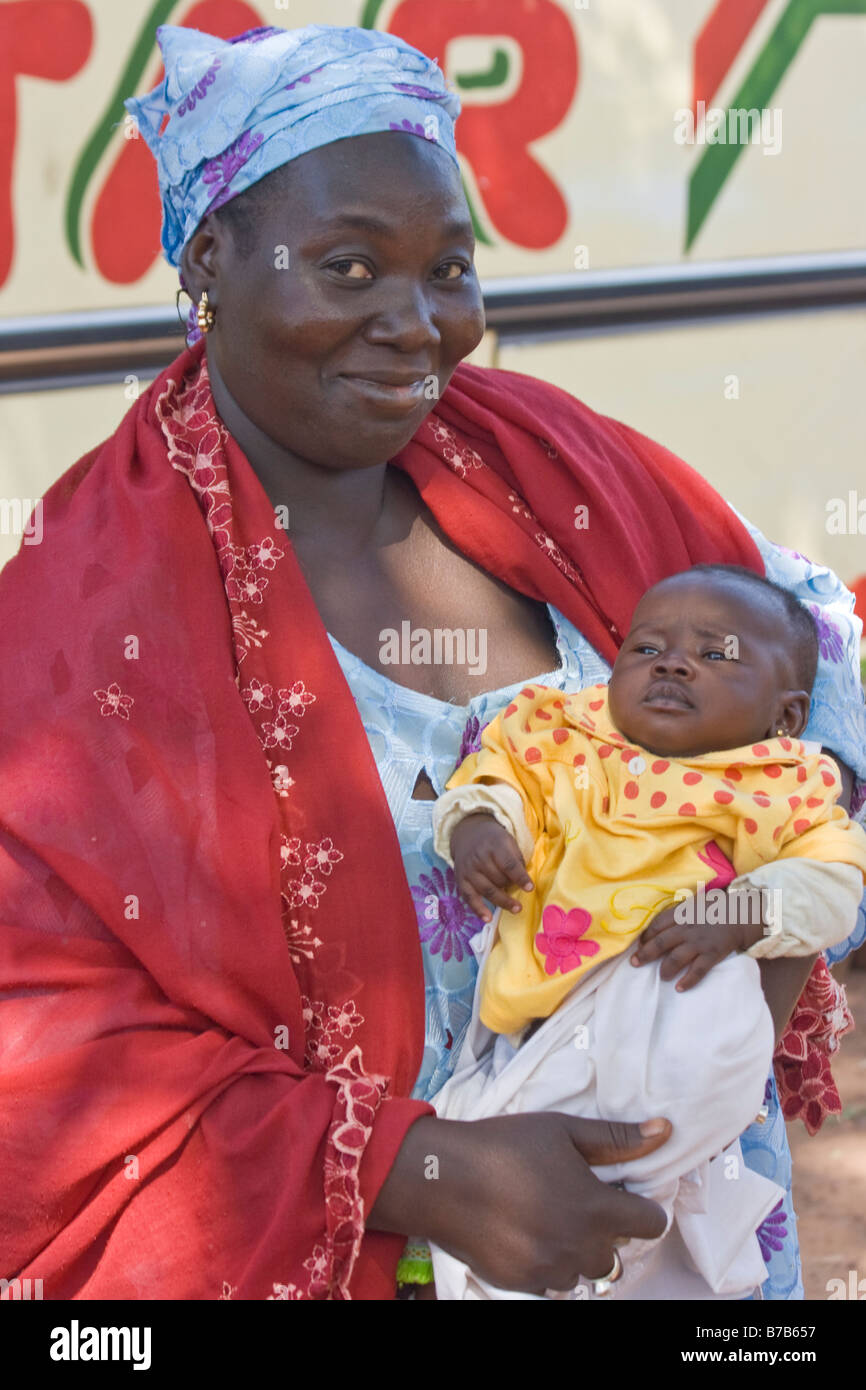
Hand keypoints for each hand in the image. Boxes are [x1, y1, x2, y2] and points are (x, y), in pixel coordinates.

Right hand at [370, 1111, 670, 1293]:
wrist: (442, 1178)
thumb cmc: (504, 1146)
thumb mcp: (562, 1130)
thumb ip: (616, 1138)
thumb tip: (664, 1131)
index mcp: (595, 1208)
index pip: (651, 1224)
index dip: (643, 1208)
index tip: (622, 1195)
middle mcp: (579, 1246)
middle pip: (617, 1253)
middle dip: (605, 1230)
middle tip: (576, 1201)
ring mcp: (551, 1270)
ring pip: (584, 1270)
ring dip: (577, 1249)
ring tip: (548, 1217)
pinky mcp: (524, 1284)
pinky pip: (552, 1281)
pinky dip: (547, 1262)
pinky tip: (526, 1232)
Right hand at [450, 812, 532, 921]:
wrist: (467, 834)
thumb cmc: (493, 841)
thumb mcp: (508, 841)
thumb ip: (516, 860)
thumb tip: (525, 882)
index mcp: (494, 846)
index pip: (508, 864)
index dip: (520, 877)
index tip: (530, 888)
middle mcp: (479, 858)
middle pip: (498, 878)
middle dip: (511, 887)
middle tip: (521, 896)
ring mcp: (469, 870)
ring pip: (487, 890)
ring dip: (502, 901)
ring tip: (516, 909)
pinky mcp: (461, 880)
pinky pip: (469, 898)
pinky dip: (478, 909)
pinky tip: (488, 918)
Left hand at [630, 896, 762, 990]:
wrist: (741, 915)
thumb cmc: (714, 910)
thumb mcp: (693, 905)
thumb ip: (676, 914)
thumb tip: (656, 926)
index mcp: (681, 914)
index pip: (657, 925)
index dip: (645, 936)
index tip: (638, 945)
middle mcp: (687, 928)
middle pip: (661, 942)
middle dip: (646, 954)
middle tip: (635, 963)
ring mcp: (699, 942)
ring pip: (676, 958)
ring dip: (665, 969)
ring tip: (661, 976)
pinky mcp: (712, 954)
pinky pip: (698, 970)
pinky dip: (688, 980)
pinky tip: (679, 988)